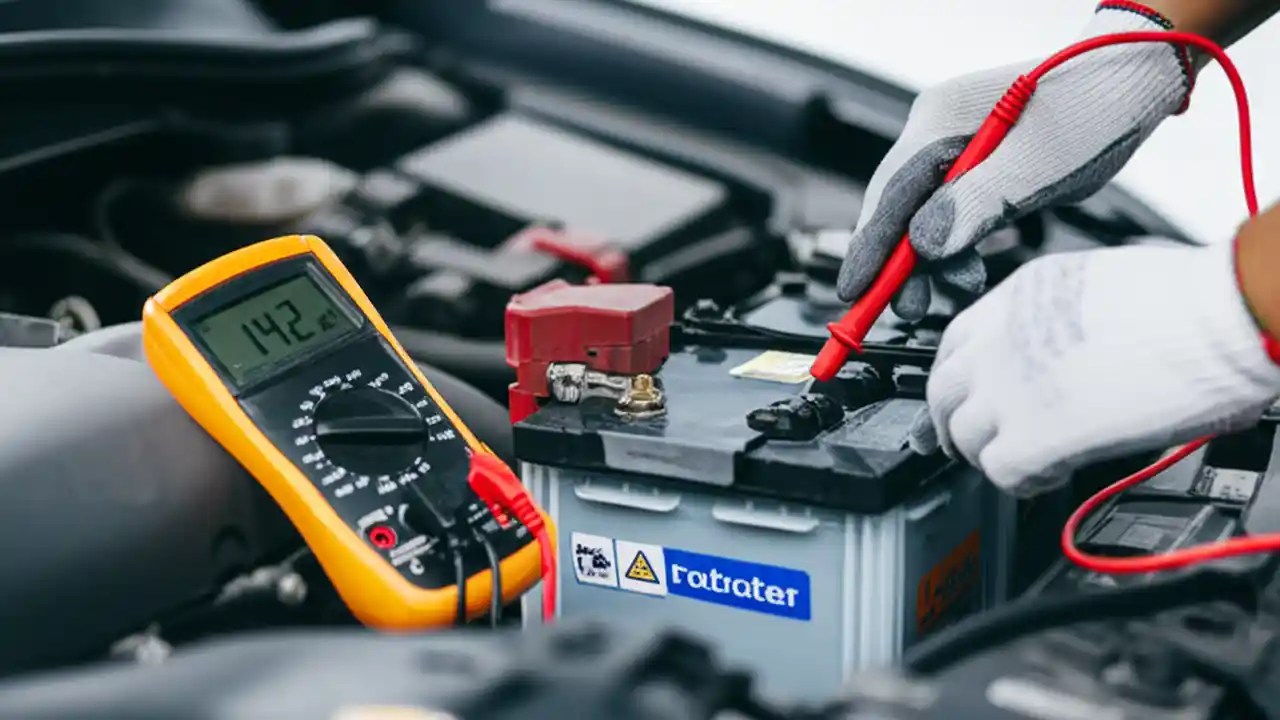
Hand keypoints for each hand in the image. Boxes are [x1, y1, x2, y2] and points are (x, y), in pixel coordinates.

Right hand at [837, 1, 1191, 320]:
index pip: (890, 191)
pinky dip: (955, 250)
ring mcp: (956, 152)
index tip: (853, 292)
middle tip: (909, 310)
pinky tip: (969, 273)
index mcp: (940, 117)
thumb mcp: (1039, 163)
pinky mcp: (979, 170)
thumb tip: (922, 248)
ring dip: (934, 263)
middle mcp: (938, 133)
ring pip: (923, 220)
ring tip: (960, 289)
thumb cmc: (1096, 105)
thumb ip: (975, 204)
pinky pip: (951, 218)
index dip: (870, 247)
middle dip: (900, 265)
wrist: (1139, 78)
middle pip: (899, 209)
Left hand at [910, 242, 1279, 495]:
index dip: (960, 378)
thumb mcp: (1100, 287)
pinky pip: (999, 472)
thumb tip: (1065, 354)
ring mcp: (1009, 386)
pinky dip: (1021, 481)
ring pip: (964, 436)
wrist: (1222, 317)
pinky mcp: (1033, 432)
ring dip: (990, 455)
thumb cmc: (1192, 300)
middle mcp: (1001, 337)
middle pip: (943, 392)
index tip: (971, 396)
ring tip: (1026, 462)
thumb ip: (1061, 320)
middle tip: (977, 443)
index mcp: (1018, 295)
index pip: (954, 342)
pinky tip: (1052, 475)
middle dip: (955, 423)